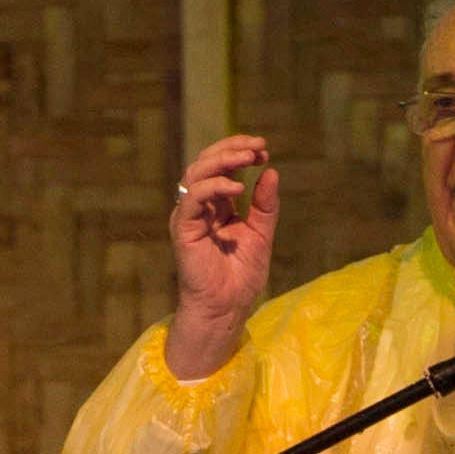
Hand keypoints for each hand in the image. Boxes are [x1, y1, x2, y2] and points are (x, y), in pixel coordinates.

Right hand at [165, 133, 277, 380]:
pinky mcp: (183, 228)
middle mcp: (199, 206)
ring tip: (248, 158)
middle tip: (258, 146)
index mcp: (216, 205)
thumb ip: (265, 205)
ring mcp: (189, 215)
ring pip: (196, 173)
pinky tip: (237, 188)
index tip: (264, 150)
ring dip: (223, 160)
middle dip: (232, 148)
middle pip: (206, 162)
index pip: (222, 166)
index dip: (240, 152)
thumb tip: (271, 171)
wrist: (227, 307)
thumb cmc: (241, 277)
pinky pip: (192, 197)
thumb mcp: (261, 234)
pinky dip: (213, 186)